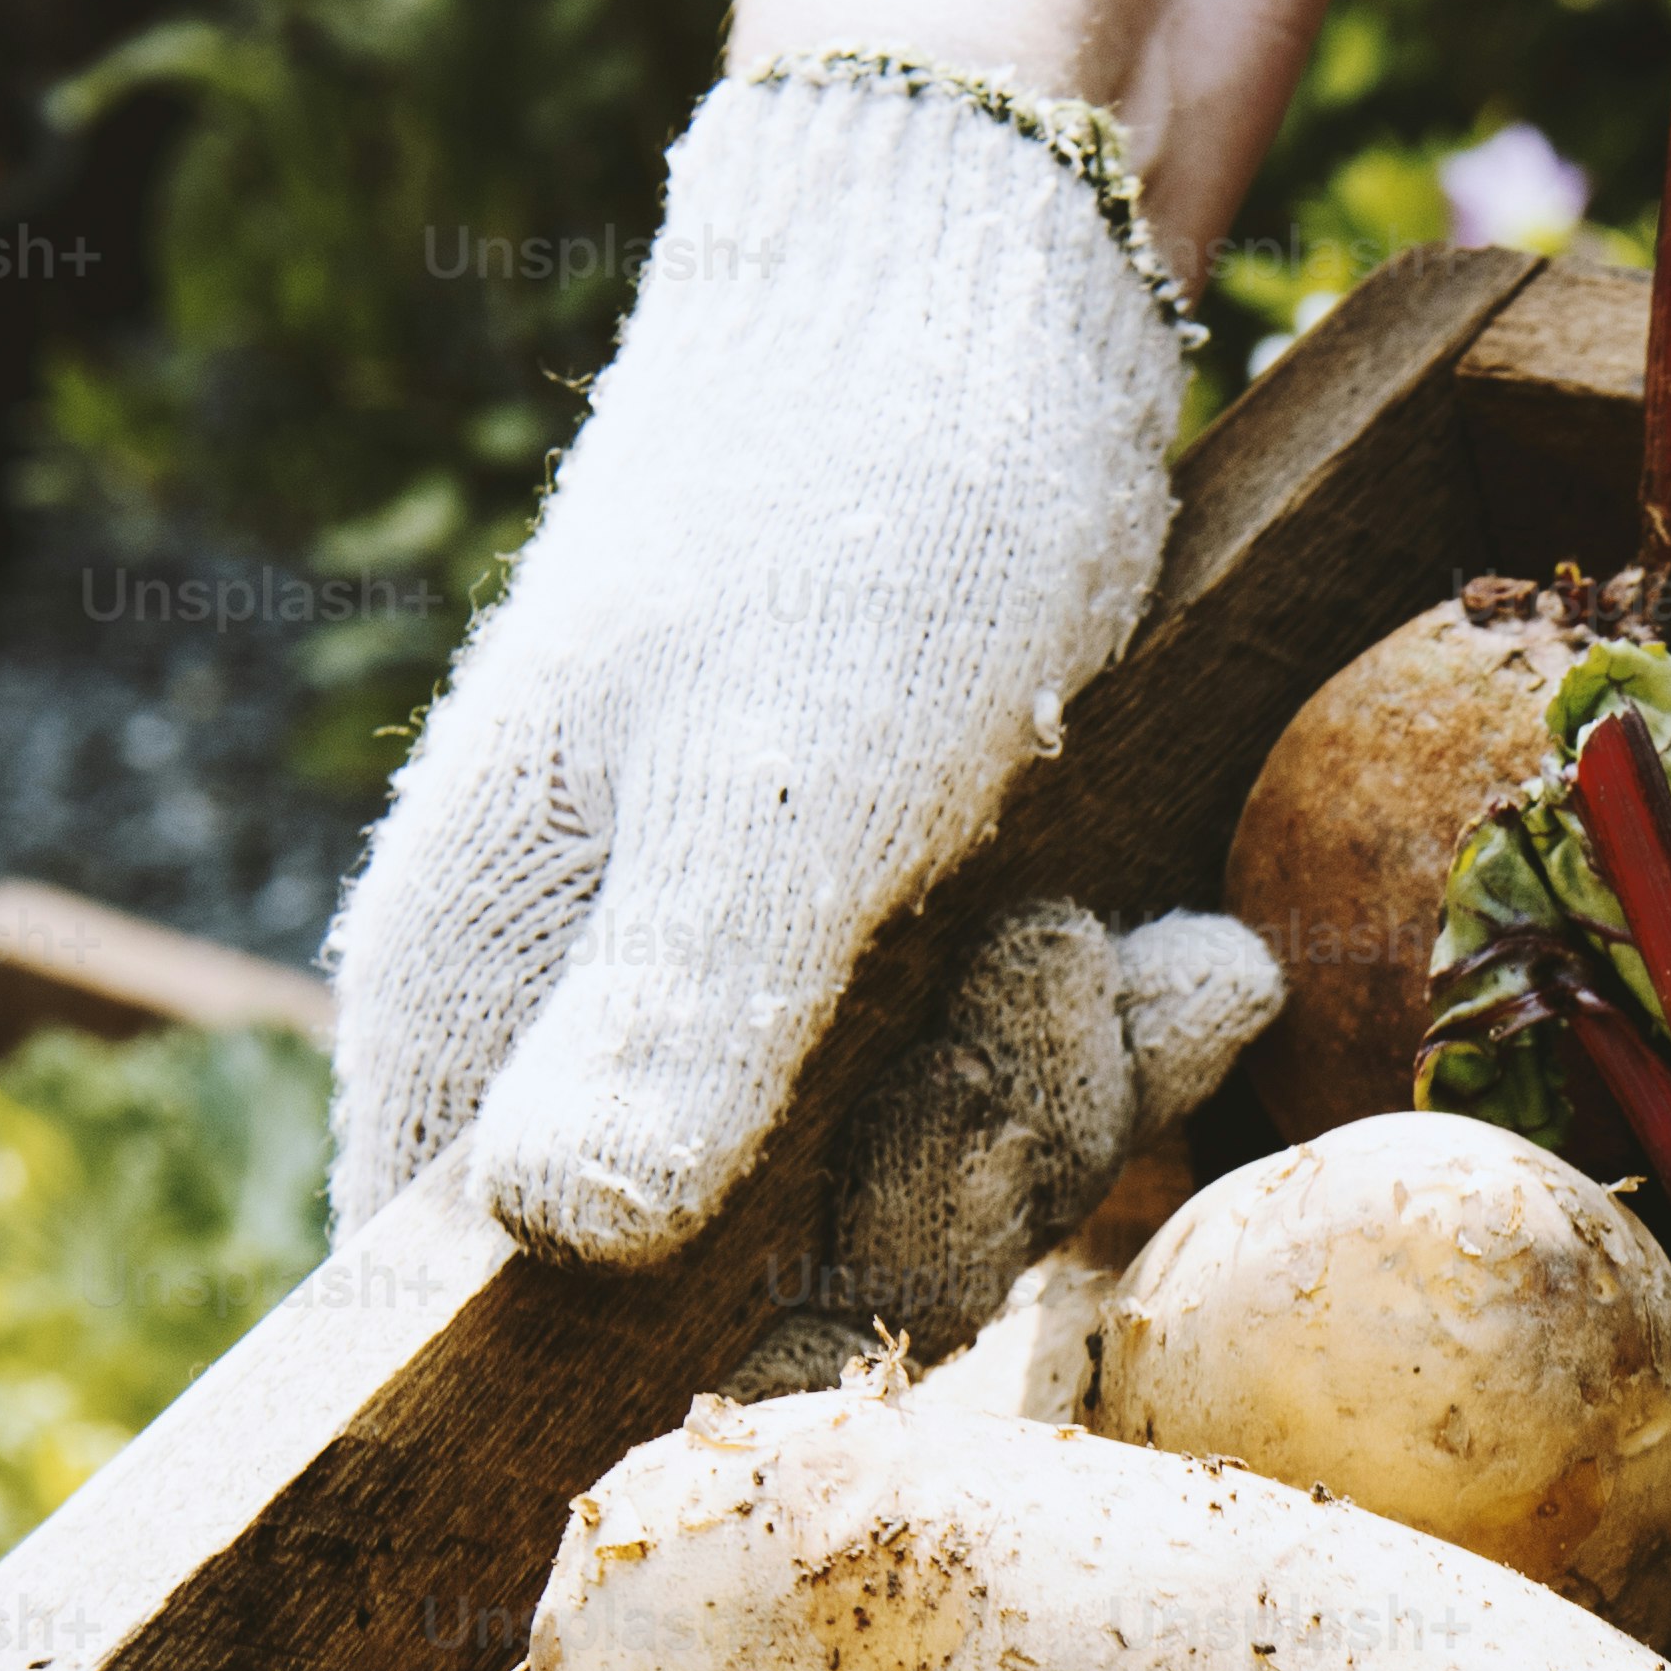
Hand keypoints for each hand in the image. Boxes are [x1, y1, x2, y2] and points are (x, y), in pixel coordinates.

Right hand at [325, 64, 1273, 1354]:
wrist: (981, 315)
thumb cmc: (857, 517)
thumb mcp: (786, 780)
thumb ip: (681, 1019)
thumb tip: (556, 1236)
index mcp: (474, 1020)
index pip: (499, 1348)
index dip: (708, 1355)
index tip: (873, 1228)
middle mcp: (578, 1048)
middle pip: (756, 1311)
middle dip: (954, 1184)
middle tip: (1036, 967)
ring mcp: (743, 1018)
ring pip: (914, 1216)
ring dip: (1061, 1096)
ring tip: (1115, 930)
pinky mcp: (889, 979)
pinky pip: (1010, 1108)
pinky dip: (1117, 1040)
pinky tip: (1196, 949)